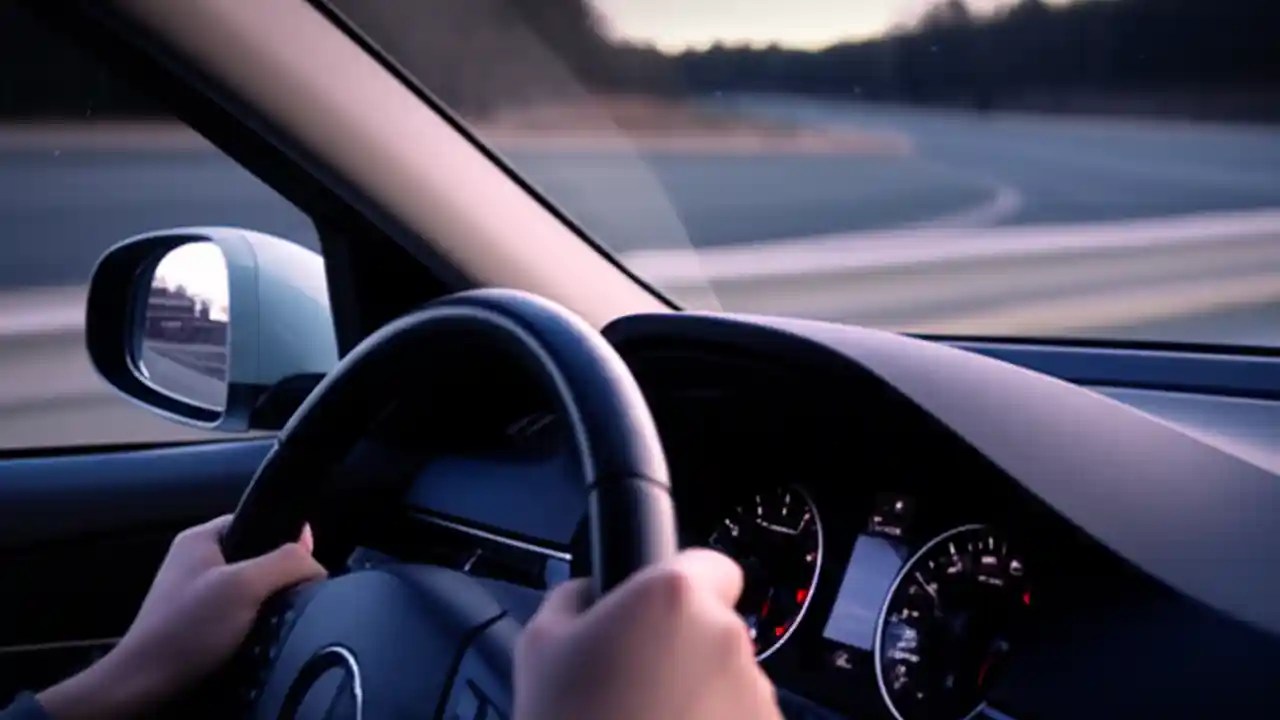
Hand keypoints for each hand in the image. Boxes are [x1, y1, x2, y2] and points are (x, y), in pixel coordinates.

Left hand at [37, 515, 325, 719]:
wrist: (144, 687)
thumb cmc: (186, 629)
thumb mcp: (245, 585)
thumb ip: (286, 563)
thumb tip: (316, 566)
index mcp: (200, 539)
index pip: (256, 522)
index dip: (285, 538)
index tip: (304, 564)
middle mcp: (196, 563)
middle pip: (258, 558)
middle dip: (280, 577)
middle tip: (295, 596)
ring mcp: (196, 597)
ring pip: (252, 591)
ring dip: (269, 605)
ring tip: (278, 619)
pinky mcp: (199, 628)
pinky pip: (241, 617)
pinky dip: (255, 626)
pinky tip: (262, 637)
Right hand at [514, 548, 782, 719]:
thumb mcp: (539, 645)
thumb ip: (578, 599)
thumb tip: (597, 592)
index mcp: (673, 598)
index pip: (711, 563)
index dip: (685, 585)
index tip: (659, 615)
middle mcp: (725, 639)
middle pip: (716, 628)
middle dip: (685, 649)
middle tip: (635, 685)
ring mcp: (754, 697)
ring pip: (729, 681)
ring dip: (701, 696)